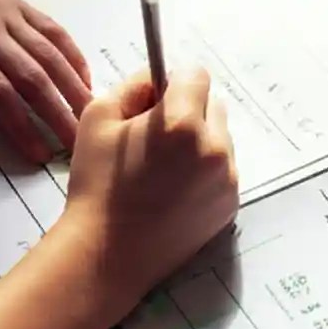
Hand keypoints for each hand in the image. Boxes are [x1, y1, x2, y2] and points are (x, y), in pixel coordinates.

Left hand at [0, 0, 91, 162]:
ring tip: (90, 116)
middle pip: (31, 75)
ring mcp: (7, 13)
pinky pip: (53, 31)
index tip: (36, 152)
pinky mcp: (19, 4)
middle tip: (77, 144)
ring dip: (73, 87)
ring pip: (49, 54)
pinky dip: (73, 56)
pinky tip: (85, 79)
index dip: (19, 124)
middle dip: (58, 113)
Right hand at [64, 69, 238, 309]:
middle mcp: (214, 148)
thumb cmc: (97, 185)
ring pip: (220, 139)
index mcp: (182, 122)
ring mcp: (227, 179)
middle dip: (188, 112)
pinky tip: (175, 191)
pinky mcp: (230, 204)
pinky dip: (205, 172)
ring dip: (199, 142)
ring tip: (163, 169)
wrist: (107, 253)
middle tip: (156, 138)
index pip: (196, 75)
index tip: (158, 98)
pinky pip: (224, 171)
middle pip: (213, 106)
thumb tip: (157, 78)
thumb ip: (134, 85)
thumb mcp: (98, 117)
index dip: (173, 82)